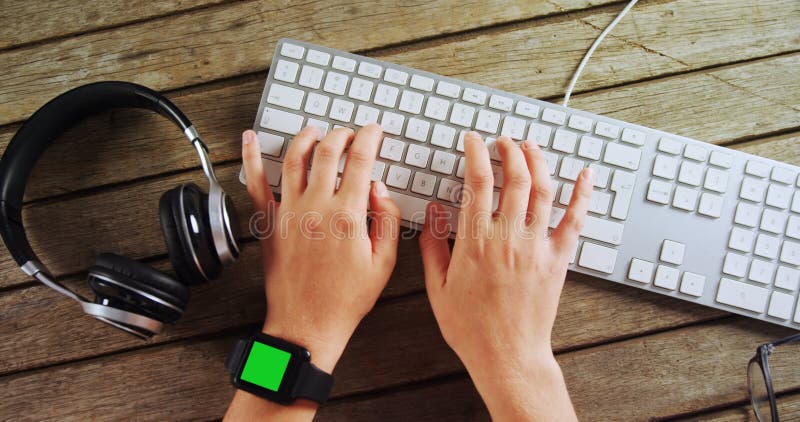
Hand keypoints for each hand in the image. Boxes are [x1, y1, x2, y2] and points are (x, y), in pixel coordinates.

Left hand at [226, 125, 399, 420]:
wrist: (307, 325)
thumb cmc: (346, 299)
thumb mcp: (383, 263)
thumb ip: (387, 219)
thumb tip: (379, 187)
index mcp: (347, 216)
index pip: (360, 161)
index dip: (369, 138)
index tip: (374, 131)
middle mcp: (316, 208)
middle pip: (327, 152)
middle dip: (342, 134)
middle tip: (350, 133)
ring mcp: (288, 213)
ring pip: (294, 159)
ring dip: (306, 137)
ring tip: (315, 129)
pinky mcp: (268, 224)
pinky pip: (255, 184)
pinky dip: (251, 157)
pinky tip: (250, 138)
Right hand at [419, 132, 591, 420]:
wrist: (507, 357)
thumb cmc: (470, 327)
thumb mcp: (438, 287)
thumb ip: (434, 245)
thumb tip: (432, 210)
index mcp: (476, 242)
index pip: (477, 182)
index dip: (475, 154)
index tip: (473, 141)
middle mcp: (508, 238)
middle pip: (515, 178)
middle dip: (509, 150)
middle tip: (504, 140)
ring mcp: (537, 248)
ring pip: (543, 191)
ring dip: (538, 162)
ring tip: (531, 147)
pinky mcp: (558, 261)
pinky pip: (574, 221)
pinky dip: (582, 195)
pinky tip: (585, 175)